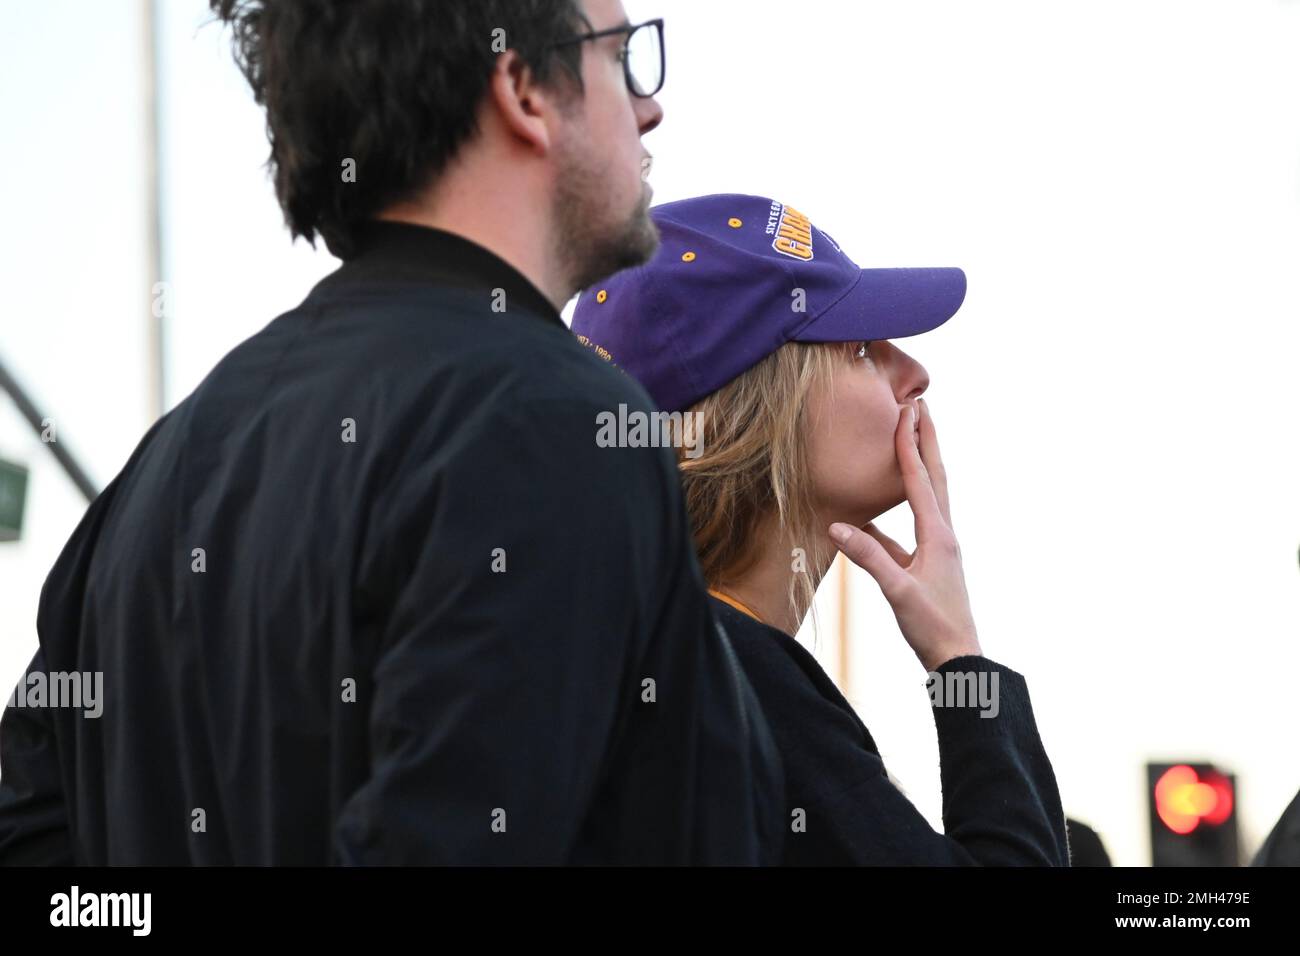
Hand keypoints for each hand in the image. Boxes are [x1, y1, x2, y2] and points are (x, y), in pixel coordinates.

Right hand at [829, 398, 981, 671]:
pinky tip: (867, 518)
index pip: (920, 479)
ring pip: (926, 498)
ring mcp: (937, 549)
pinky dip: (892, 514)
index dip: (910, 444)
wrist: (959, 659)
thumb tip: (837, 525)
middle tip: (921, 408)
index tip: (907, 410)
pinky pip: (908, 528)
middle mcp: (943, 535)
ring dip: (917, 468)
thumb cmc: (932, 626)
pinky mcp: (928, 564)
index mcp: (938, 535)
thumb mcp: (897, 591)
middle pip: (934, 477)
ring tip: (907, 442)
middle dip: (926, 441)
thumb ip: (868, 556)